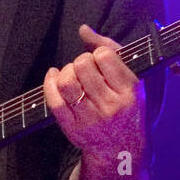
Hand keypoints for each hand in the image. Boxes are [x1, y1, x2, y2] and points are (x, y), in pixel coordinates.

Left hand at [44, 24, 146, 162]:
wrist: (120, 149)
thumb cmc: (125, 107)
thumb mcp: (129, 79)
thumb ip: (110, 49)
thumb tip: (83, 30)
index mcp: (129, 91)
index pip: (104, 56)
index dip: (97, 54)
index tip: (100, 62)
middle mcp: (111, 106)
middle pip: (82, 66)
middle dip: (80, 61)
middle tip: (84, 70)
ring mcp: (91, 119)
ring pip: (66, 82)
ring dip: (65, 72)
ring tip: (71, 75)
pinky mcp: (73, 129)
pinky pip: (54, 101)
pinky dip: (49, 83)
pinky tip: (54, 77)